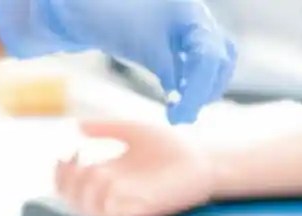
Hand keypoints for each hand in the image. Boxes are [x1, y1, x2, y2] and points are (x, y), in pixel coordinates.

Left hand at [0, 0, 235, 122]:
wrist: (82, 7)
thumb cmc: (102, 15)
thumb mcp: (138, 44)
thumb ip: (166, 68)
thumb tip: (184, 98)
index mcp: (188, 13)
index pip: (209, 56)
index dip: (198, 90)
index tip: (178, 118)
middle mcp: (194, 16)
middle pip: (220, 58)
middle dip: (205, 89)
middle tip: (181, 117)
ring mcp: (188, 26)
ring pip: (215, 61)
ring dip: (203, 88)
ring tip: (181, 110)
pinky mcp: (178, 38)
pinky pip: (198, 64)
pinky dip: (192, 83)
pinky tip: (175, 100)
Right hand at [55, 120, 212, 215]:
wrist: (204, 160)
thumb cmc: (173, 147)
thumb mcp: (133, 130)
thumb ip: (107, 127)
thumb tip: (77, 125)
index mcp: (108, 173)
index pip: (72, 183)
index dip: (62, 171)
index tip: (71, 151)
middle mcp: (112, 191)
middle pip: (72, 199)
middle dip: (66, 180)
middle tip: (77, 160)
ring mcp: (124, 202)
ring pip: (86, 210)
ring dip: (81, 190)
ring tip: (92, 169)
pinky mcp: (139, 209)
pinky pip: (110, 214)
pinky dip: (101, 199)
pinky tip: (107, 178)